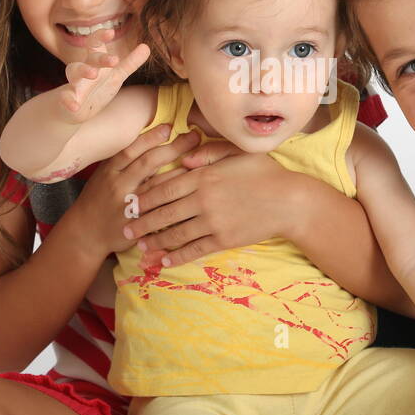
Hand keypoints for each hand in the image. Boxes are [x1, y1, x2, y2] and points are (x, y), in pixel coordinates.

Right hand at [57, 26, 149, 123]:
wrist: (74, 111)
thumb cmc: (96, 89)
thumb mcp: (115, 76)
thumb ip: (130, 63)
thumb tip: (147, 46)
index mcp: (94, 62)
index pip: (95, 43)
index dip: (100, 36)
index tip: (111, 33)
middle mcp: (83, 69)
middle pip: (89, 58)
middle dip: (100, 57)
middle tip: (114, 61)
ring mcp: (74, 83)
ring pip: (74, 72)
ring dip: (83, 70)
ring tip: (93, 73)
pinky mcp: (67, 99)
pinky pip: (65, 98)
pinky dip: (68, 101)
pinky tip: (74, 106)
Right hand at [69, 123, 203, 261]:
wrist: (86, 232)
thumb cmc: (99, 198)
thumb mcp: (104, 175)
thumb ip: (124, 161)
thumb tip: (151, 137)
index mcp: (110, 170)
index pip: (132, 149)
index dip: (151, 137)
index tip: (170, 127)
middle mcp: (118, 185)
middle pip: (148, 163)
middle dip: (173, 148)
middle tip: (194, 136)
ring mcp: (128, 205)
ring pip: (158, 186)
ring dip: (180, 172)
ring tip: (199, 162)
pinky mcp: (137, 223)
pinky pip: (160, 210)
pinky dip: (176, 200)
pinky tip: (191, 192)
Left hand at [123, 139, 299, 268]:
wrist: (290, 201)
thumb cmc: (265, 173)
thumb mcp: (237, 153)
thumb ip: (208, 152)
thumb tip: (183, 159)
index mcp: (203, 176)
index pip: (165, 187)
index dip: (145, 196)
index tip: (131, 202)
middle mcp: (203, 199)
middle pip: (164, 212)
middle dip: (142, 222)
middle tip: (124, 228)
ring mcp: (212, 221)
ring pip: (175, 233)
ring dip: (154, 242)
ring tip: (139, 248)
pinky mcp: (223, 239)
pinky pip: (194, 249)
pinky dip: (177, 256)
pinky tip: (164, 261)